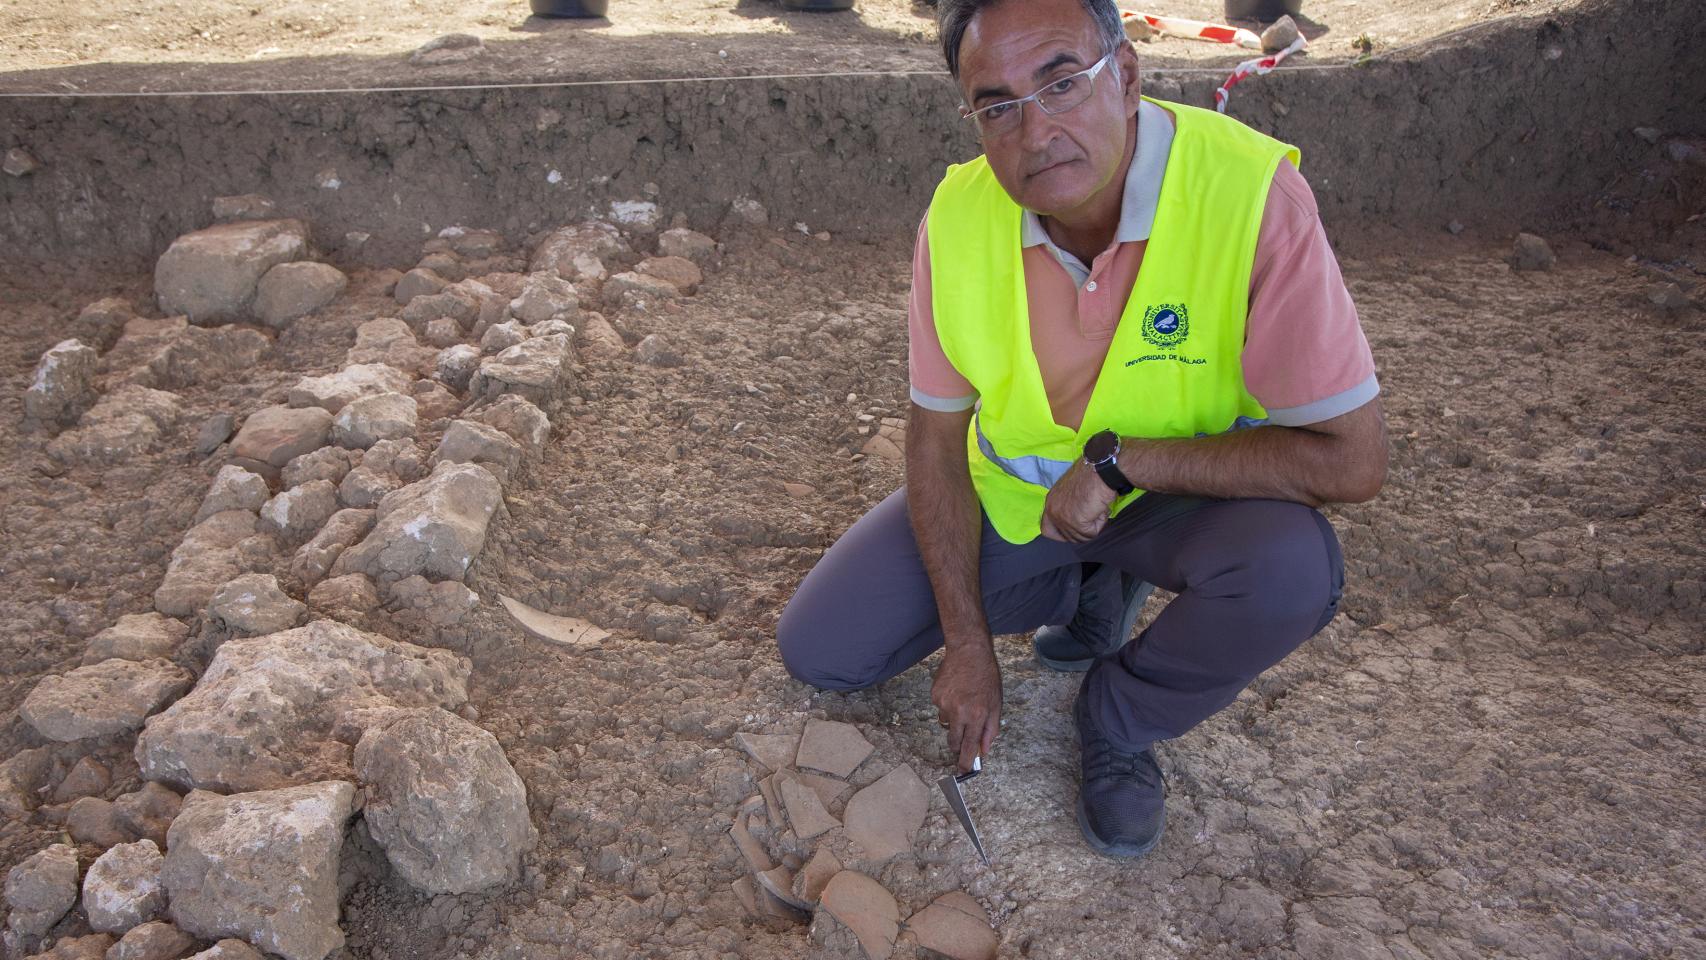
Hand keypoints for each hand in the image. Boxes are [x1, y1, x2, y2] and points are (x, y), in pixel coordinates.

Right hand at [931, 641, 1001, 772]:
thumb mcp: (996, 703)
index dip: (966, 761)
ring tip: (963, 700)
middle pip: (954, 740)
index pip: (970, 746)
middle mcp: (959, 712)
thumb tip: (984, 750)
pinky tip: (955, 691)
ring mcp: (944, 704)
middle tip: (963, 738)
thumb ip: (991, 729)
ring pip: (947, 723)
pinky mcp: (935, 696)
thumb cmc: (986, 676)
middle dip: (958, 745)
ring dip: (955, 719)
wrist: (968, 652)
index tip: (963, 770)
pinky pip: (940, 708)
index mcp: (977, 715)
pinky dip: (947, 704)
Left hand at [1039, 460, 1116, 542]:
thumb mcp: (1071, 491)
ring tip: (1098, 508)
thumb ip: (1068, 506)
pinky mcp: (1075, 522)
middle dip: (1082, 532)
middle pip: (1065, 537)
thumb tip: (1076, 520)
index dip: (1061, 534)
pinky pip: (1090, 534)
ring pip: (1080, 537)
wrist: (1100, 470)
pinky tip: (1100, 509)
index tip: (1075, 530)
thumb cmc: (1091, 476)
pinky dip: (1100, 523)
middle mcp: (1052, 510)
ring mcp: (1062, 517)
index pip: (1047, 529)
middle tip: (1092, 518)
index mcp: (1050, 501)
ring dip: (1093, 525)